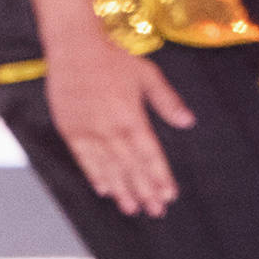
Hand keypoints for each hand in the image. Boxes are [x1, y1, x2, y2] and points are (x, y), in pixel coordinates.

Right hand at [40, 29, 194, 216]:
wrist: (74, 47)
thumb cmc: (111, 58)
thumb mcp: (147, 74)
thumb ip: (167, 101)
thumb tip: (188, 122)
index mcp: (132, 117)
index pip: (150, 155)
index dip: (160, 177)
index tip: (169, 195)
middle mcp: (111, 129)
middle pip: (132, 167)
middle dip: (145, 191)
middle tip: (155, 211)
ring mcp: (89, 132)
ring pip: (109, 168)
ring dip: (122, 190)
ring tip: (132, 208)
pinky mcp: (71, 130)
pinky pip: (84, 159)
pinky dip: (95, 175)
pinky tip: (104, 189)